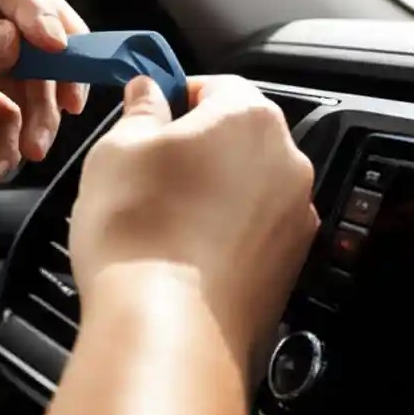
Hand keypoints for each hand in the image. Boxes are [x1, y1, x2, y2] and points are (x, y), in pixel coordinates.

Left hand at [0, 0, 88, 181]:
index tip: (58, 48)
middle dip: (59, 69)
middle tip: (72, 100)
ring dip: (39, 117)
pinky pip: (13, 120)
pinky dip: (12, 144)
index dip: (39, 15)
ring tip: (30, 149)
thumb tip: (13, 41)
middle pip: (35, 33)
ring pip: (33, 82)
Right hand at [69, 75, 318, 370]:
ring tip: (162, 219)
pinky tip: (185, 252)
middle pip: (237, 135)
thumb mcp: (118, 149)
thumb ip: (141, 109)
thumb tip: (149, 90)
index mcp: (249, 117)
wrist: (168, 329)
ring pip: (247, 185)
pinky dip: (225, 232)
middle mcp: (286, 161)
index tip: (147, 118)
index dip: (175, 97)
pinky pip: (254, 230)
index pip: (215, 85)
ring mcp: (295, 216)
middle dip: (196, 147)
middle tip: (147, 173)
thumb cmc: (140, 233)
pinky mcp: (290, 264)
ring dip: (212, 191)